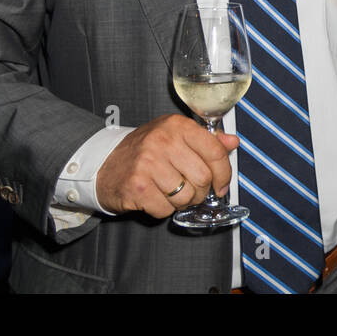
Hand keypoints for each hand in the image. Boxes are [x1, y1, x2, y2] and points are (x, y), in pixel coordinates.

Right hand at [96, 114, 238, 217]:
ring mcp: (148, 163)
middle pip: (203, 178)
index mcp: (177, 125)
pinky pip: (165, 209)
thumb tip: (233, 142)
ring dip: (181, 202)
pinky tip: (154, 197)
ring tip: (169, 192)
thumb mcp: (175, 136)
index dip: (224, 173)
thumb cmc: (144, 151)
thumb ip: (206, 140)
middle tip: (189, 189)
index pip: (215, 151)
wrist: (104, 164)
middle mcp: (163, 141)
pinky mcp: (137, 186)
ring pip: (186, 197)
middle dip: (200, 191)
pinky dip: (163, 209)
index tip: (222, 185)